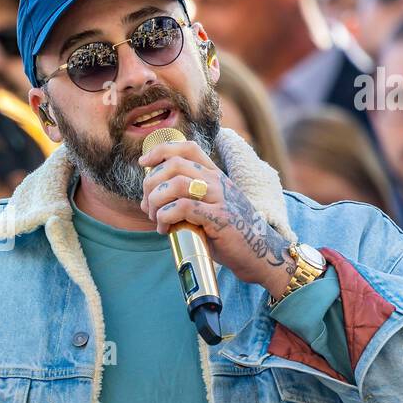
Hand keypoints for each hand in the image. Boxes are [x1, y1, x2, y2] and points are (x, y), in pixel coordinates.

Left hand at [138, 137, 293, 295]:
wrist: (259, 254)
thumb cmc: (227, 233)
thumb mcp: (209, 207)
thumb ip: (187, 197)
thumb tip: (149, 199)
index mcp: (215, 175)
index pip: (187, 147)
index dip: (161, 150)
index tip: (143, 164)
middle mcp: (217, 181)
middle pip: (175, 164)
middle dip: (151, 183)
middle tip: (147, 205)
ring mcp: (220, 198)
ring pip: (176, 184)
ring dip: (156, 202)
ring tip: (155, 219)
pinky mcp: (219, 218)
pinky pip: (183, 208)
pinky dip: (165, 218)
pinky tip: (165, 230)